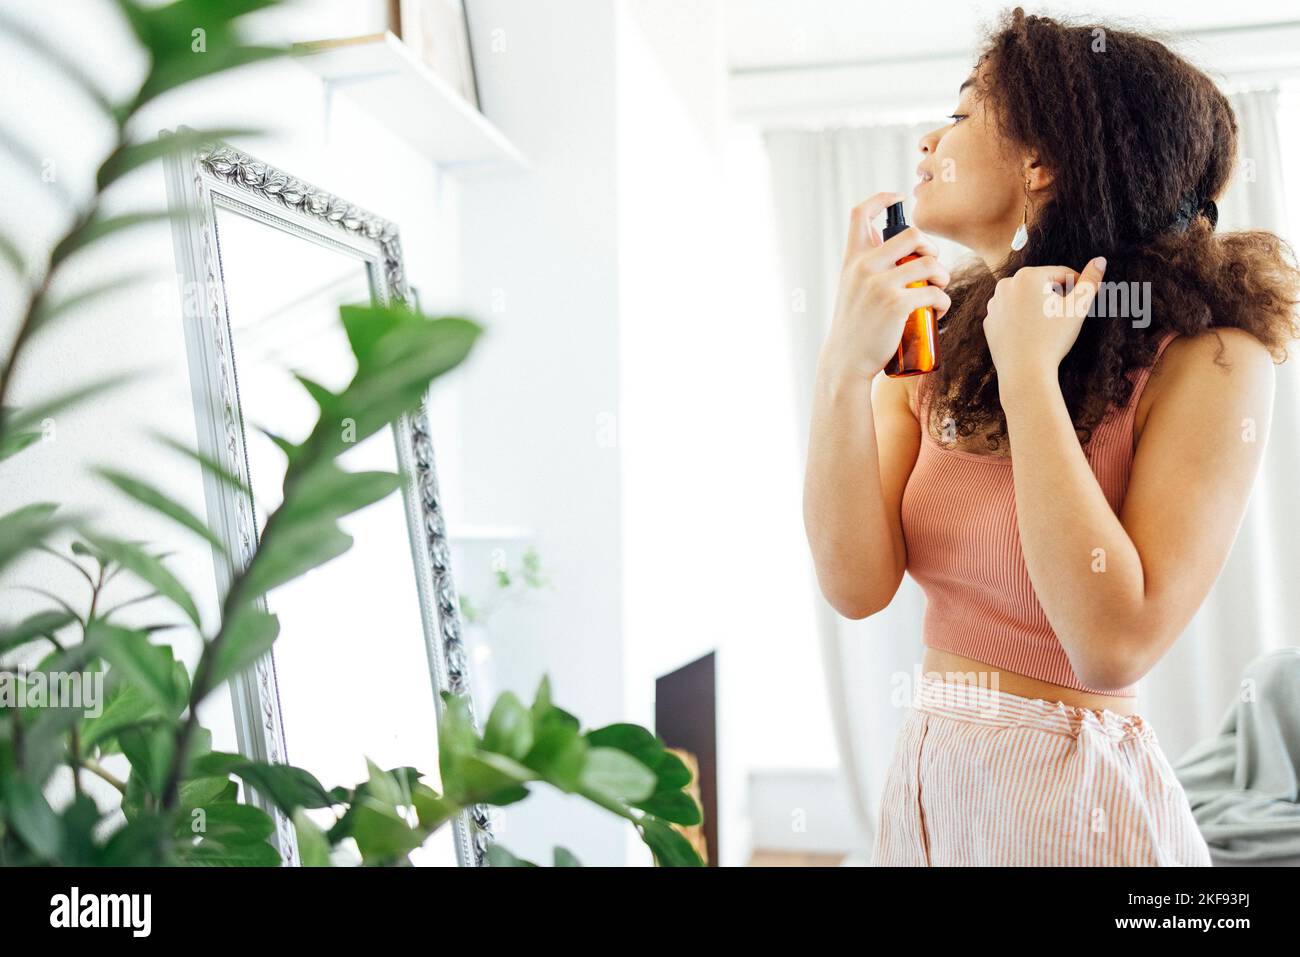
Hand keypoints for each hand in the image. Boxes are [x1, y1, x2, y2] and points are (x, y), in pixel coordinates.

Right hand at [818, 192, 951, 380]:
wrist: (845, 361)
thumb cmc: (854, 327)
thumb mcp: (851, 290)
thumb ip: (865, 270)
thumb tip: (896, 254)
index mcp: (852, 260)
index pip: (860, 214)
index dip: (881, 198)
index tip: (898, 197)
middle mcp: (864, 267)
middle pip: (911, 234)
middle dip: (931, 247)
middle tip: (932, 265)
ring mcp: (881, 285)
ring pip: (929, 264)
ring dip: (943, 275)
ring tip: (940, 288)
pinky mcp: (897, 305)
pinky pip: (934, 294)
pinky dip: (943, 301)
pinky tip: (940, 310)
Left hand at [983, 258, 1106, 384]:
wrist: (1024, 373)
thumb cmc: (1053, 339)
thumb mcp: (1078, 308)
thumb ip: (1090, 281)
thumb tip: (1100, 260)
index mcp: (1027, 275)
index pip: (1061, 273)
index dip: (1077, 287)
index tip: (1084, 302)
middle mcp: (1005, 285)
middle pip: (1041, 284)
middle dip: (1056, 296)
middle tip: (1064, 318)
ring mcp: (994, 304)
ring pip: (1025, 298)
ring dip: (1039, 306)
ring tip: (1047, 327)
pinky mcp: (989, 321)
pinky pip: (1012, 314)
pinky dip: (1022, 320)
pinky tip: (1031, 334)